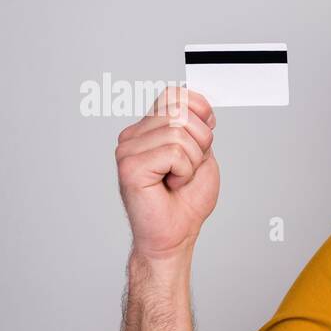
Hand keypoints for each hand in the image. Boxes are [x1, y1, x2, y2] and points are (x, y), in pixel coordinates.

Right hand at [115, 87, 218, 261]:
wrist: (174, 235)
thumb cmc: (185, 202)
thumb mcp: (202, 155)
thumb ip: (198, 127)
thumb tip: (198, 104)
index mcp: (148, 129)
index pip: (176, 95)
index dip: (200, 112)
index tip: (202, 142)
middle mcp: (134, 136)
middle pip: (181, 111)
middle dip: (200, 142)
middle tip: (188, 169)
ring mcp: (128, 149)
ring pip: (179, 132)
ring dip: (192, 162)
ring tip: (178, 179)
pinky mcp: (130, 166)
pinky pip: (174, 152)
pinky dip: (184, 172)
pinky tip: (171, 185)